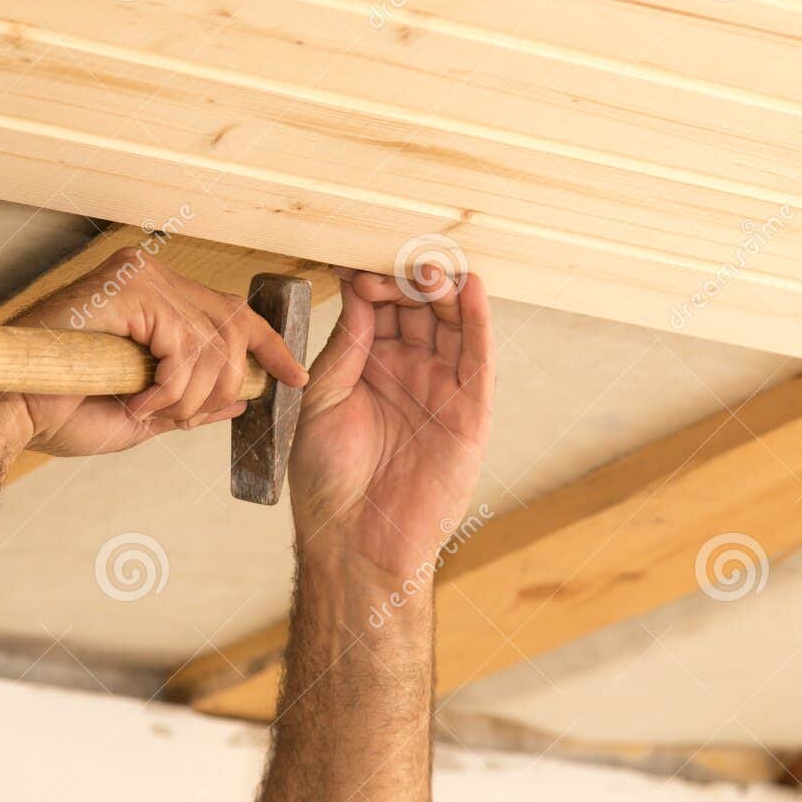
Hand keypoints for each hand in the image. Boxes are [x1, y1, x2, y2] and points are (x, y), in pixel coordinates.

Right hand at [2, 248, 308, 456]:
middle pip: (232, 327)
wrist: (8, 413)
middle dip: (223, 385)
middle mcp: (150, 275)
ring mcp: (139, 275)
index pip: (233, 312)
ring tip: (146, 411)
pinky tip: (135, 400)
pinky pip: (184, 345)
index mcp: (153, 297)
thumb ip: (191, 401)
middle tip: (184, 415)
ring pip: (211, 345)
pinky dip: (168, 386)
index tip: (295, 376)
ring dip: (189, 395)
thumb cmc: (60, 411)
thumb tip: (240, 400)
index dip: (270, 346)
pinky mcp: (128, 287)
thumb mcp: (145, 412)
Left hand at [289, 268, 493, 582]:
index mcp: (368, 367)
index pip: (379, 307)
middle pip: (418, 307)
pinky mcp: (471, 411)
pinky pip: (478, 357)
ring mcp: (441, 388)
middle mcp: (408, 372)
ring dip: (442, 290)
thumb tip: (359, 289)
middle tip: (394, 262)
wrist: (353, 539)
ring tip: (426, 270)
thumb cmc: (328, 479)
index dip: (372, 281)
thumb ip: (347, 344)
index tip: (355, 265)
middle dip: (407, 278)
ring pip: (451, 323)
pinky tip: (468, 288)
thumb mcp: (323, 398)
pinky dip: (477, 320)